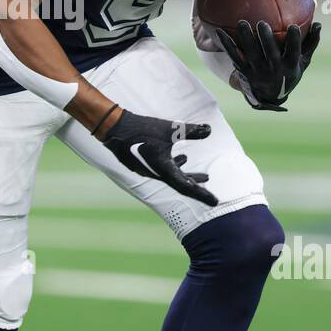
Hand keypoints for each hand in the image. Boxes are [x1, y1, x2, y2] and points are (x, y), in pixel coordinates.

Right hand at [98, 110, 217, 205]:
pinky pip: (164, 171)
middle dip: (197, 187)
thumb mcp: (170, 129)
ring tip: (203, 176)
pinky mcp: (143, 164)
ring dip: (188, 177)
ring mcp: (148, 170)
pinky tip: (181, 158)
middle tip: (211, 193)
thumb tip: (209, 129)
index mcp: (164, 169)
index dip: (202, 194)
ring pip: (173, 178)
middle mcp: (156, 174)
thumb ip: (190, 131)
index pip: (188, 186)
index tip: (215, 201)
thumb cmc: (142, 130)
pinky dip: (176, 168)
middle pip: (181, 185)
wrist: (116, 129)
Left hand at [215, 20, 320, 110]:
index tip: (293, 27)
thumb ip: (311, 43)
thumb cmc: (290, 72)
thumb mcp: (304, 61)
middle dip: (266, 39)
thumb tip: (319, 24)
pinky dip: (227, 44)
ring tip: (242, 23)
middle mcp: (273, 70)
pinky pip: (234, 56)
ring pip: (251, 54)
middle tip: (262, 23)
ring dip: (246, 39)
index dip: (294, 41)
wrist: (270, 95)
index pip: (293, 53)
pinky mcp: (244, 71)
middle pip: (269, 54)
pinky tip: (220, 31)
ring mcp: (257, 71)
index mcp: (290, 66)